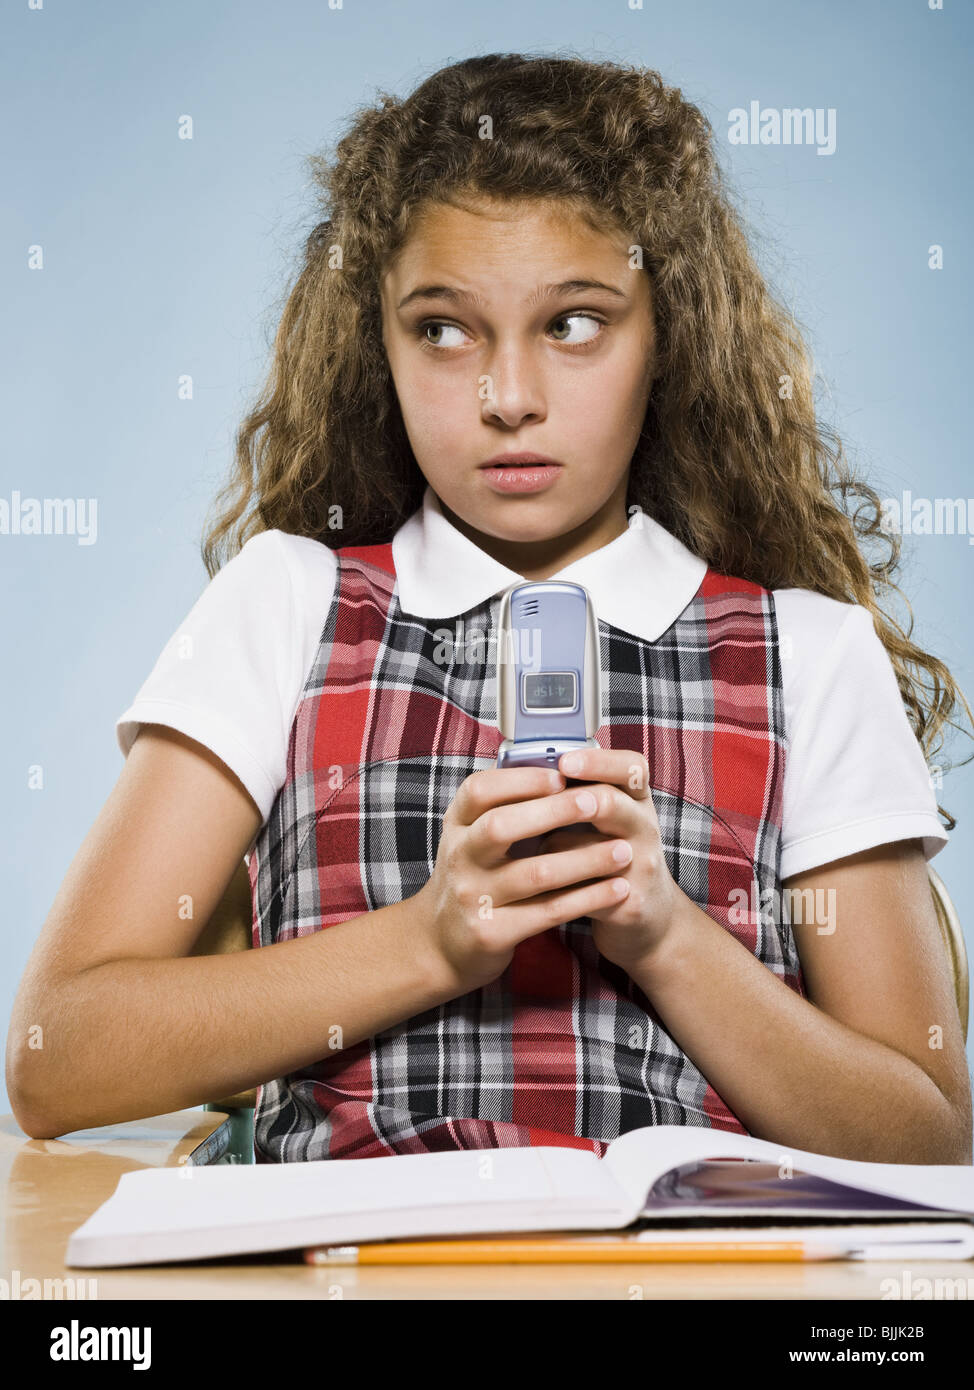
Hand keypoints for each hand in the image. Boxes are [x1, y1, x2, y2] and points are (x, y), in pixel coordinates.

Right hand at [411, 765, 641, 996]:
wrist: (443, 944)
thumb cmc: (475, 877)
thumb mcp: (474, 838)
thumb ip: (506, 807)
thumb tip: (558, 767)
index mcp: (457, 825)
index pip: (479, 790)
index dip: (520, 780)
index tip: (561, 775)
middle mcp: (459, 857)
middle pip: (502, 827)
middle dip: (554, 812)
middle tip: (598, 802)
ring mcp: (473, 896)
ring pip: (535, 873)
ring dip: (585, 860)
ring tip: (622, 850)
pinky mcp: (492, 932)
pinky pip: (548, 912)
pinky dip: (587, 898)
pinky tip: (617, 888)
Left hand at [536, 748, 683, 975]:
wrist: (644, 911)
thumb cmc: (607, 853)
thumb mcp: (602, 817)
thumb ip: (573, 793)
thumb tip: (518, 773)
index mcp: (634, 798)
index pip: (631, 767)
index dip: (598, 761)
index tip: (563, 760)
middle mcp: (643, 826)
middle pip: (613, 802)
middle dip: (572, 799)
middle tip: (544, 799)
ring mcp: (641, 865)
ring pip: (598, 849)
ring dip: (559, 847)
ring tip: (532, 848)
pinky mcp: (631, 902)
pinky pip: (591, 891)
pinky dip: (562, 886)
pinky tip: (540, 886)